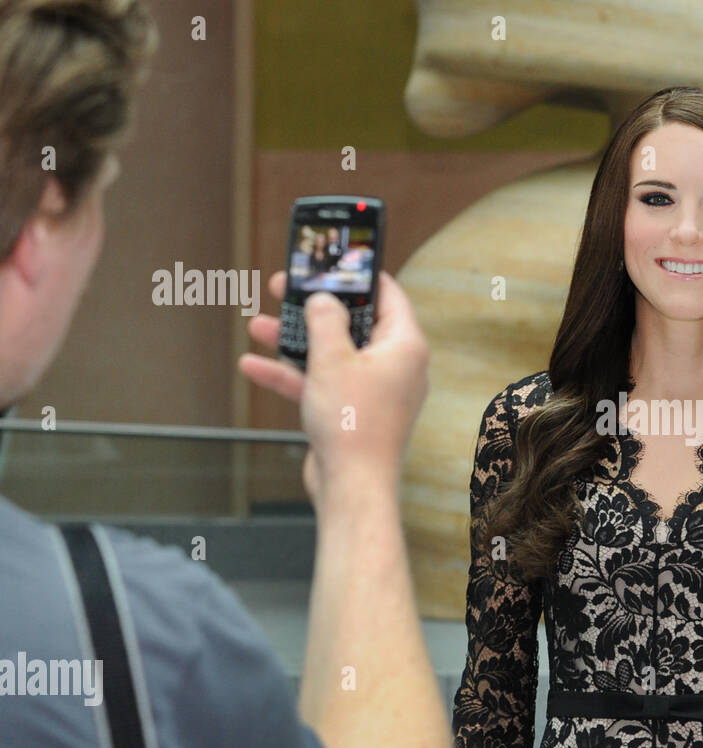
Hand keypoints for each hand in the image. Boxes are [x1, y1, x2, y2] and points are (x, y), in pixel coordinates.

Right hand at [239, 271, 429, 501]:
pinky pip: (323, 384)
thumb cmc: (353, 423)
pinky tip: (254, 365)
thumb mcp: (332, 358)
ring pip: (333, 354)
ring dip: (295, 340)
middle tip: (284, 288)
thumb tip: (323, 298)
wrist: (352, 486)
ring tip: (259, 324)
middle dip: (315, 308)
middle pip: (354, 323)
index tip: (332, 261)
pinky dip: (293, 375)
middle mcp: (396, 366)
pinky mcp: (354, 412)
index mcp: (404, 345)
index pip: (387, 294)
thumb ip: (325, 319)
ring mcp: (375, 391)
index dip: (358, 275)